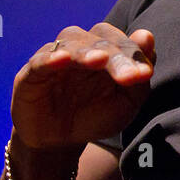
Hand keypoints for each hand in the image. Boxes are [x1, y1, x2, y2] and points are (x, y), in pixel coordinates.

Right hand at [10, 23, 155, 151]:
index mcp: (108, 50)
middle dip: (118, 55)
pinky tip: (62, 60)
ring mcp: (56, 57)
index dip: (135, 55)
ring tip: (100, 61)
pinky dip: (50, 58)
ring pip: (73, 42)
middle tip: (130, 77)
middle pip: (101, 39)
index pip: (123, 42)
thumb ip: (139, 76)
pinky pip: (40, 61)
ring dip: (87, 51)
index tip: (145, 74)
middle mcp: (83, 47)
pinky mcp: (31, 73)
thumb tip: (147, 36)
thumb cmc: (96, 117)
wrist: (59, 143)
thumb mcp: (125, 104)